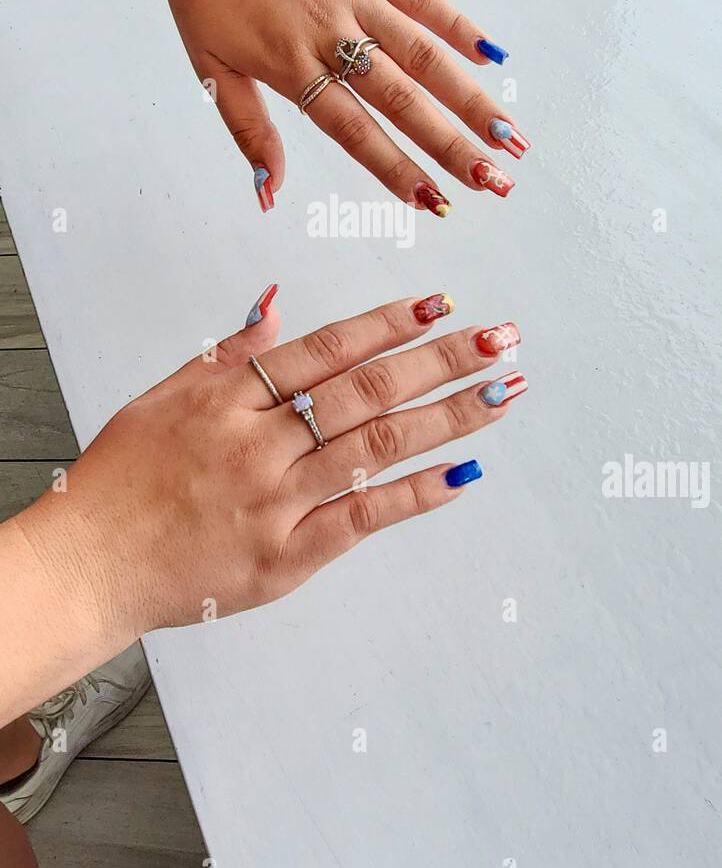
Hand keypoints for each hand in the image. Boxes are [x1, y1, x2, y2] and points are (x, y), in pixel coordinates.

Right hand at [15, 294, 525, 656]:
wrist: (90, 564)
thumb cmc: (123, 477)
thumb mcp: (164, 396)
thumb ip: (229, 353)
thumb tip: (279, 303)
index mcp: (228, 398)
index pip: (327, 349)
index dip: (388, 323)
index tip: (439, 302)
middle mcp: (259, 444)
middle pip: (367, 391)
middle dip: (441, 360)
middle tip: (499, 338)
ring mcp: (276, 503)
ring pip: (377, 449)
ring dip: (448, 417)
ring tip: (503, 391)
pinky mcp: (287, 559)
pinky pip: (363, 520)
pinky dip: (416, 495)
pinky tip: (464, 472)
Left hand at [154, 0, 529, 215]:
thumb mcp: (209, 68)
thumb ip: (248, 132)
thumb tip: (269, 194)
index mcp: (292, 66)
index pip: (354, 130)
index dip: (395, 167)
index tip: (432, 201)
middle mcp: (329, 33)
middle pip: (401, 99)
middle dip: (451, 144)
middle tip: (492, 179)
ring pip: (422, 53)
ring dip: (469, 97)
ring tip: (508, 134)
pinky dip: (456, 23)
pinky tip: (490, 56)